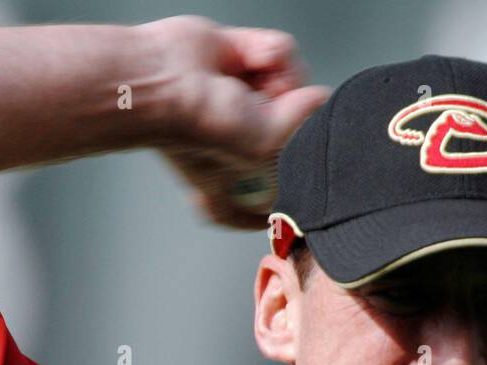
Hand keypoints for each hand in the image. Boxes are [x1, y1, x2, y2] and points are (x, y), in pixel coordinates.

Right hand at [139, 15, 330, 228]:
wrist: (164, 80)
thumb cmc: (198, 127)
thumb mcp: (266, 146)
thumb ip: (303, 122)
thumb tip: (321, 98)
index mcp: (241, 173)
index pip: (275, 193)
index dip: (296, 186)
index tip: (306, 189)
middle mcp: (243, 134)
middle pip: (299, 123)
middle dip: (293, 110)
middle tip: (269, 108)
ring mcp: (243, 93)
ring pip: (295, 81)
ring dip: (284, 76)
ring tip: (257, 81)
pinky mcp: (241, 54)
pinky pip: (281, 49)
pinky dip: (270, 50)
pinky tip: (251, 59)